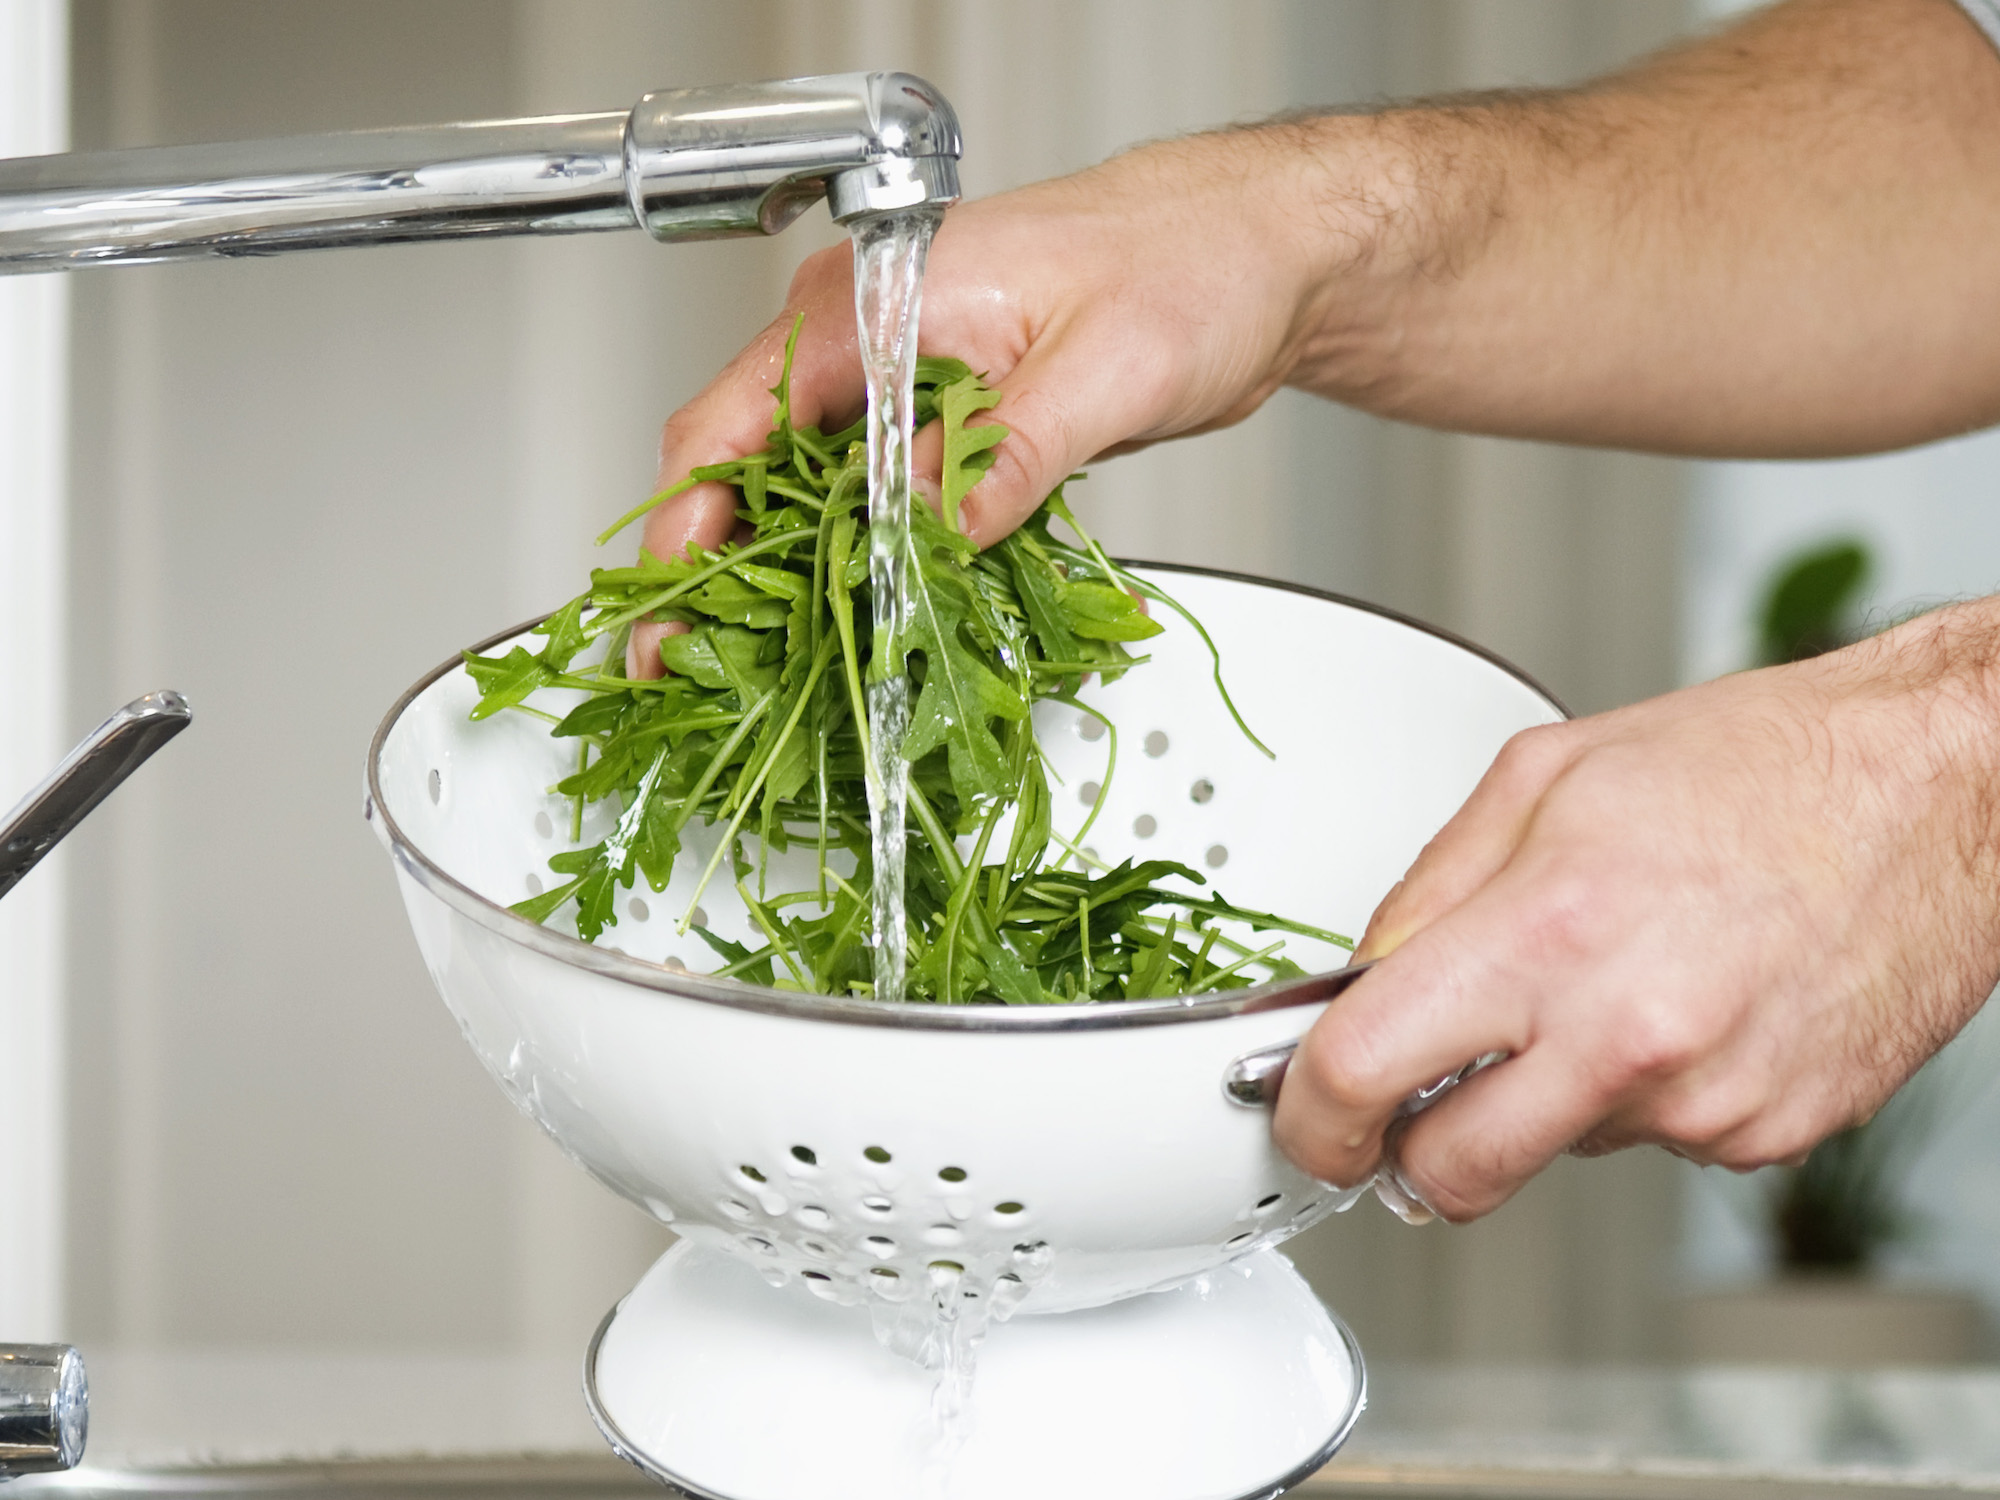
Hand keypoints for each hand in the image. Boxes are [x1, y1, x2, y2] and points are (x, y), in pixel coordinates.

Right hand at [625, 131, 1347, 676]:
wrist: (1253, 256)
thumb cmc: (1191, 266)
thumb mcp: (1104, 368)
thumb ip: (1009, 454)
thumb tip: (931, 528)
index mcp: (873, 301)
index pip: (732, 418)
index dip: (687, 524)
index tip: (672, 606)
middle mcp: (866, 338)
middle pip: (743, 465)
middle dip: (712, 572)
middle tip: (690, 666)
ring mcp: (898, 381)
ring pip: (801, 493)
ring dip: (779, 577)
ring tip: (755, 666)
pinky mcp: (938, 422)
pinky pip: (867, 502)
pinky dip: (851, 563)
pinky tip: (850, 622)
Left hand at [1272, 600, 1999, 1220]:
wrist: (1938, 792)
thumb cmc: (1758, 766)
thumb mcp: (1542, 776)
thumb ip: (1427, 892)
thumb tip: (1361, 978)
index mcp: (1548, 931)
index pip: (1365, 1069)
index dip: (1308, 1111)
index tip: (1302, 1116)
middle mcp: (1624, 1035)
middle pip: (1447, 1170)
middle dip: (1405, 1150)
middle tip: (1406, 1102)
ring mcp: (1703, 1103)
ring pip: (1553, 1150)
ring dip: (1544, 1096)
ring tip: (1608, 981)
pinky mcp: (1767, 1136)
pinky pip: (1650, 1141)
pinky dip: (1637, 1093)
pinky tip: (1680, 1004)